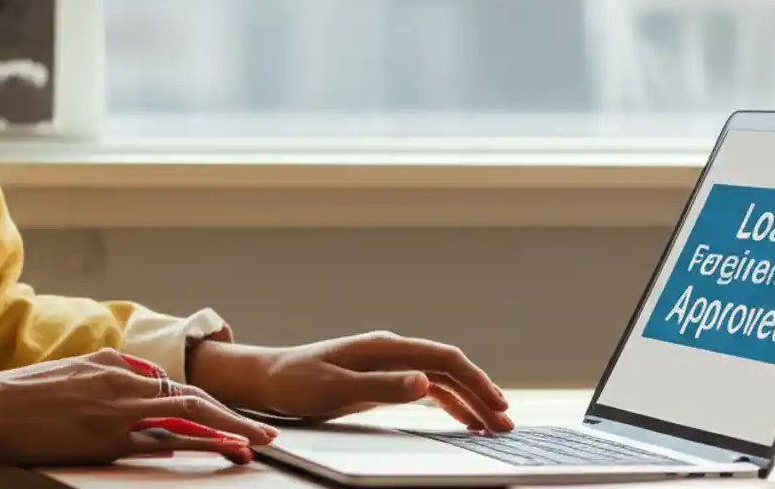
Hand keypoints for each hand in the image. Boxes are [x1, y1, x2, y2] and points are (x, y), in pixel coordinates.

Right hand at [0, 348, 277, 474]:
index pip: (170, 384)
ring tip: (259, 444)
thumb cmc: (14, 400)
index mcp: (112, 363)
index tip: (226, 419)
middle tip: (264, 433)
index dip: (203, 404)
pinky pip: (170, 436)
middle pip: (193, 395)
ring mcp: (121, 403)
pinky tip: (227, 449)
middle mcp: (124, 377)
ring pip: (192, 412)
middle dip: (232, 415)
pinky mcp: (112, 431)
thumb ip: (100, 387)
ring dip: (231, 429)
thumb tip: (130, 407)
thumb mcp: (66, 379)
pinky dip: (204, 441)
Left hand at [188, 332, 513, 432]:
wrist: (268, 378)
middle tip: (506, 424)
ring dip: (470, 400)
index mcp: (385, 347)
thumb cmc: (296, 382)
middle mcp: (392, 350)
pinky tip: (464, 419)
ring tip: (495, 426)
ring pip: (442, 378)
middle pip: (450, 367)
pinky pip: (427, 388)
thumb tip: (425, 382)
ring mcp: (390, 363)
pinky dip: (450, 402)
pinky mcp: (384, 378)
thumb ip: (382, 386)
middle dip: (481, 393)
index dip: (475, 379)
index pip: (444, 358)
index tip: (496, 404)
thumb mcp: (336, 388)